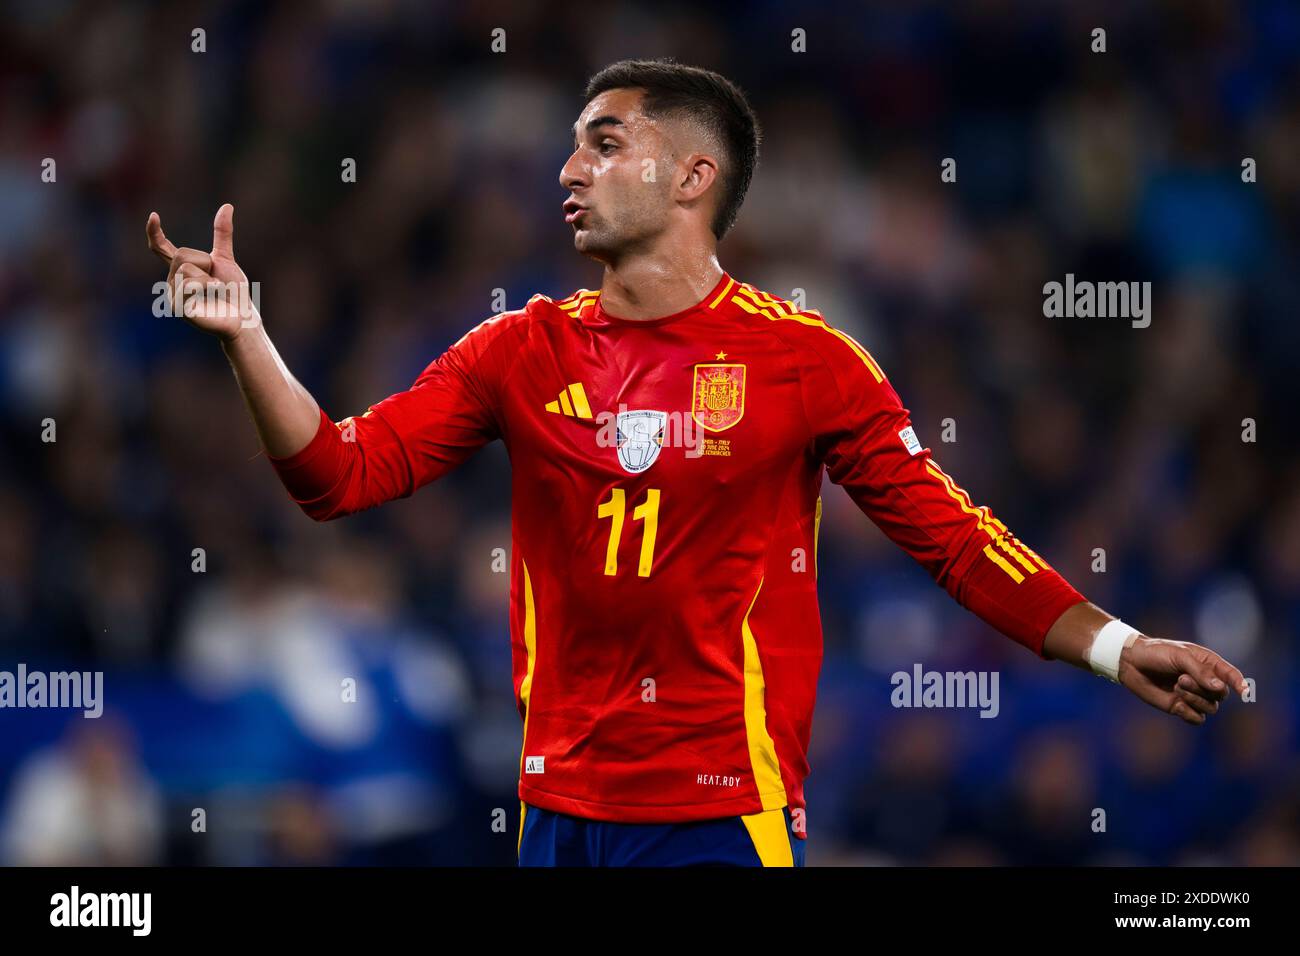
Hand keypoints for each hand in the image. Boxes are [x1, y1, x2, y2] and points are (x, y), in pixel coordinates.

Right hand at [146, 203, 257, 340]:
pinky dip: (207, 286)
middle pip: (182, 254)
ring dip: (209, 277)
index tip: (153, 216)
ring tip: (215, 291)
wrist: (242, 316)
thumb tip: (227, 206)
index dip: (155, 232)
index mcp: (181, 269)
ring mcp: (172, 294)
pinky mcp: (177, 306)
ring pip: (186, 268)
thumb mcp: (225, 259)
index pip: (161, 248)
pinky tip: (212, 296)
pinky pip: (188, 283)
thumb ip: (222, 234)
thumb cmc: (233, 292)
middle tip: (216, 281)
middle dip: (206, 263)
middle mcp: (172, 280)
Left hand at [1118, 635, 1248, 724]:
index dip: (1241, 684)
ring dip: (1195, 699)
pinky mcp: (1182, 708)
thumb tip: (1221, 688)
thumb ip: (1200, 671)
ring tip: (1177, 686)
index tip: (1245, 692)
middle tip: (1181, 679)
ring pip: (1211, 707)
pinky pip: (1198, 719)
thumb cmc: (1156, 653)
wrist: (1132, 663)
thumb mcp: (1179, 656)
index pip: (1231, 676)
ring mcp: (1194, 696)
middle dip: (1203, 689)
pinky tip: (1176, 704)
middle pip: (1221, 694)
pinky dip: (1189, 713)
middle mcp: (1205, 681)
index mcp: (1208, 663)